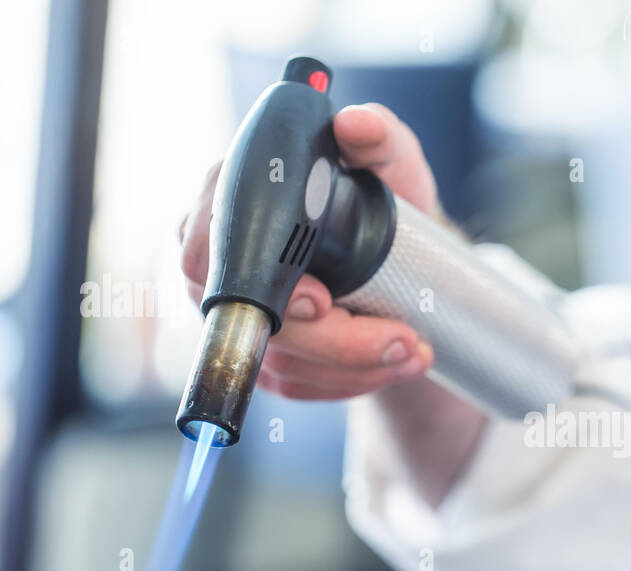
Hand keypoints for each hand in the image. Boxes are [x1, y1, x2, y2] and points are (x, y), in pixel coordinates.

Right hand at [178, 103, 440, 399]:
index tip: (322, 301)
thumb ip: (380, 137)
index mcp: (231, 195)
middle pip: (252, 320)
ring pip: (280, 363)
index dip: (264, 281)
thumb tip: (358, 125)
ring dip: (356, 369)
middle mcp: (218, 254)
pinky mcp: (261, 352)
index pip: (214, 247)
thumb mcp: (392, 163)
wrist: (400, 254)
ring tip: (416, 350)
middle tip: (401, 341)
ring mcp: (236, 309)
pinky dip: (350, 383)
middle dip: (335, 343)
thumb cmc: (383, 198)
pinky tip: (392, 367)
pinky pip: (294, 385)